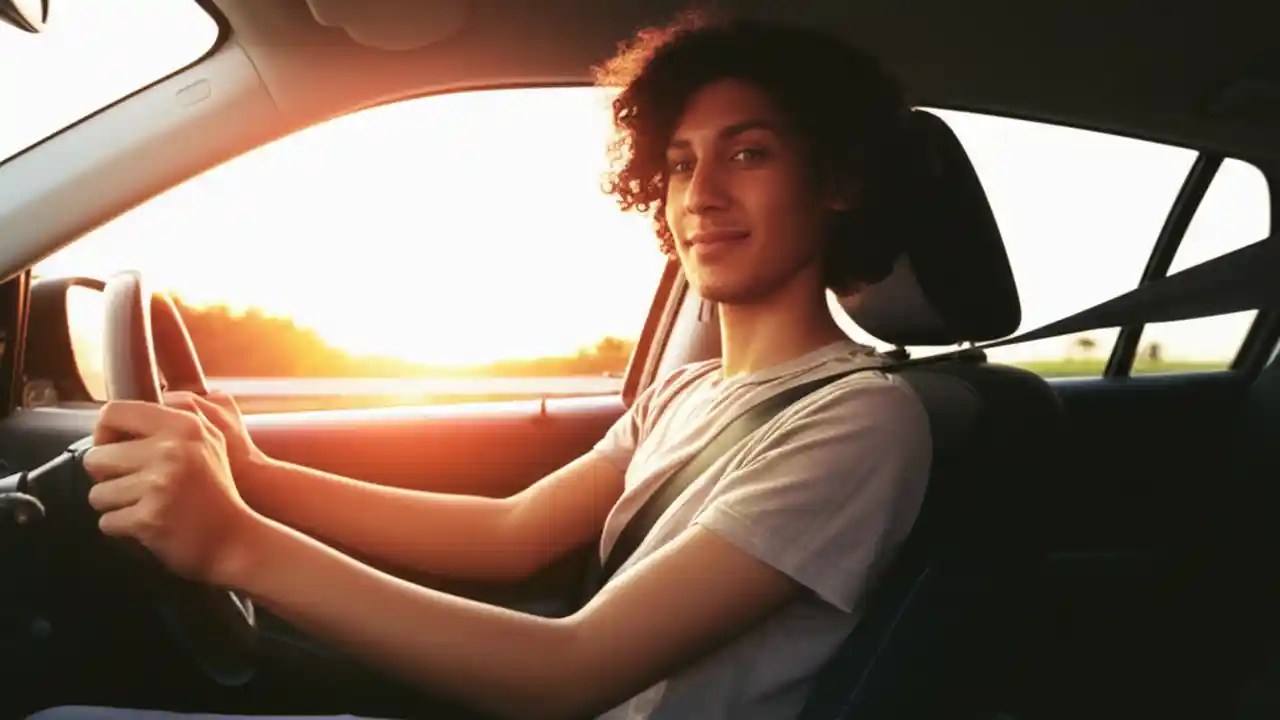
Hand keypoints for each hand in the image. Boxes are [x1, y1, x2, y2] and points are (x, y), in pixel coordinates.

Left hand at [83, 400, 258, 586]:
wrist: (236, 539)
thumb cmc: (217, 492)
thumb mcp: (209, 441)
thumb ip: (172, 421)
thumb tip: (119, 413)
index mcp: (183, 426)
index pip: (113, 412)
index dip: (104, 433)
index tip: (116, 449)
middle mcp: (171, 451)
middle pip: (94, 457)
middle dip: (106, 476)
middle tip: (134, 485)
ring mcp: (160, 485)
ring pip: (97, 494)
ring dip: (115, 505)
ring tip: (145, 506)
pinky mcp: (149, 518)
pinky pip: (107, 522)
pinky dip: (123, 528)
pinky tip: (149, 526)